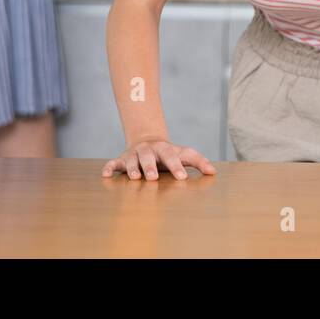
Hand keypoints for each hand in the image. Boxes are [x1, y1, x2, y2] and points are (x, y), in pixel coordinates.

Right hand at [101, 138, 216, 180]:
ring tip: (135, 178)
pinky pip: (113, 163)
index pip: (172, 156)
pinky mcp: (121, 160)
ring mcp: (134, 154)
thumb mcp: (183, 153)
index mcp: (165, 148)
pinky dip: (109, 168)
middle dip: (151, 167)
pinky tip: (105, 174)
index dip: (177, 166)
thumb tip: (213, 172)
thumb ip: (198, 161)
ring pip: (132, 160)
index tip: (182, 178)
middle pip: (150, 156)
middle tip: (154, 178)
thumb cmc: (168, 153)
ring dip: (133, 168)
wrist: (146, 140)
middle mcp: (148, 150)